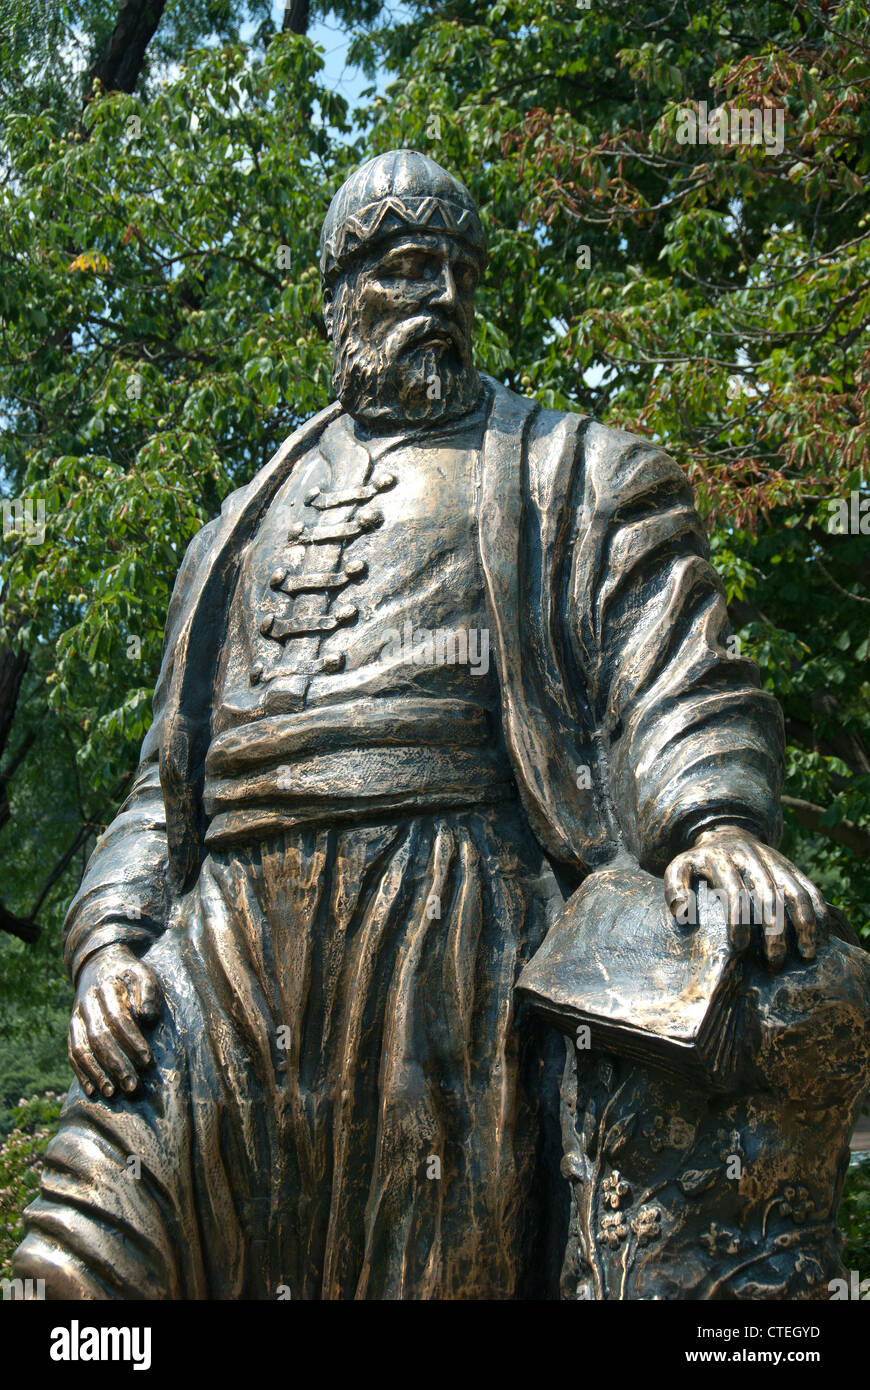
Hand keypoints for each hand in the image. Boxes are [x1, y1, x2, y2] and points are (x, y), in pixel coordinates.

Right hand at [68, 943, 161, 1097]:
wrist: (99, 965)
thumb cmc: (129, 974)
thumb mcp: (143, 974)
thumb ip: (147, 992)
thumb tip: (149, 1017)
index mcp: (106, 988)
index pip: (118, 1019)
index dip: (132, 1041)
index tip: (147, 1061)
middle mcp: (87, 1004)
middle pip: (99, 1038)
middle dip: (116, 1064)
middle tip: (133, 1086)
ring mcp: (76, 1017)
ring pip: (82, 1048)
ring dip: (96, 1073)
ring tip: (112, 1093)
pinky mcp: (71, 1028)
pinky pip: (72, 1053)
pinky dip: (81, 1073)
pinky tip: (92, 1090)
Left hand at [664, 825, 826, 968]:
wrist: (725, 834)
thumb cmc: (700, 863)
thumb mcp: (679, 867)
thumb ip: (674, 888)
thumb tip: (683, 912)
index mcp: (723, 860)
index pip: (734, 892)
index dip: (738, 921)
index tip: (740, 947)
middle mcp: (753, 859)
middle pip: (769, 896)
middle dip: (774, 931)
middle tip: (774, 962)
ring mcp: (776, 862)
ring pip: (796, 892)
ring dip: (805, 923)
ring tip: (807, 955)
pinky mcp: (792, 868)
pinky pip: (811, 889)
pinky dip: (819, 913)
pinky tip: (821, 938)